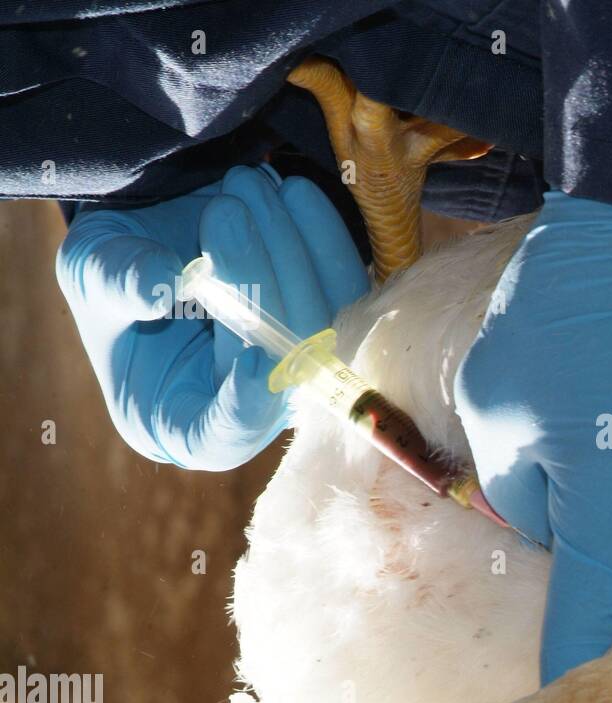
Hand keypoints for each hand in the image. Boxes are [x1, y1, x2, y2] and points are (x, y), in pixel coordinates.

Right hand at [56, 165, 369, 469]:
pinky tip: (295, 193)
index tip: (248, 355)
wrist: (164, 236)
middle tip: (225, 210)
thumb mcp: (92, 273)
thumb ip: (117, 284)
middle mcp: (259, 409)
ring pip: (326, 322)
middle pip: (284, 365)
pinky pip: (348, 288)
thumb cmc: (117, 274)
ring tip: (249, 187)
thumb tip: (161, 283)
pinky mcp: (334, 320)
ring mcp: (303, 366)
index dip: (246, 402)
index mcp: (189, 424)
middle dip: (258, 282)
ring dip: (292, 250)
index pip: (226, 434)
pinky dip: (325, 239)